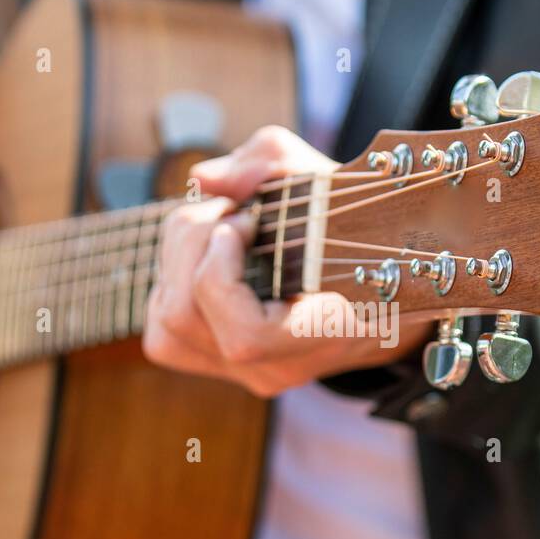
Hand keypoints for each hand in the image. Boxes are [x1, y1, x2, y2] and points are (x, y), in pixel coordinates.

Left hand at [142, 125, 423, 397]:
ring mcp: (247, 374)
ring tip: (219, 226)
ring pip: (165, 325)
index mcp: (326, 336)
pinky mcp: (218, 366)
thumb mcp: (326, 179)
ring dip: (177, 256)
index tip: (243, 222)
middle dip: (191, 242)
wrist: (376, 286)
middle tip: (231, 209)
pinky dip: (172, 281)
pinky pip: (163, 333)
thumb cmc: (353, 229)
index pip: (246, 337)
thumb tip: (203, 179)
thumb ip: (268, 163)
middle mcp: (279, 368)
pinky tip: (208, 256)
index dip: (219, 275)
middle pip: (184, 317)